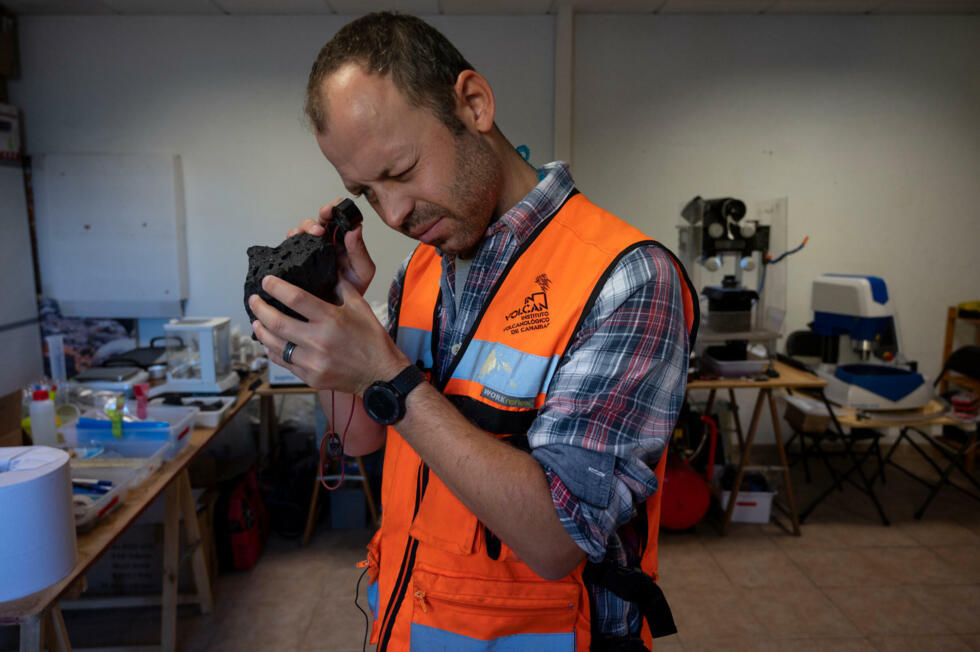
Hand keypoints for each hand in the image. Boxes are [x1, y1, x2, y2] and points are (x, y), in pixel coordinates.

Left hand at [249, 275, 407, 394]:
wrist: (380, 374)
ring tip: (256, 321)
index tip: (266, 281)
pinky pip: (284, 362)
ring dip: (261, 331)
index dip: (275, 287)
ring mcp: (312, 361)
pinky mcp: (310, 377)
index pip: (294, 298)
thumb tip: (329, 272)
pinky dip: (272, 350)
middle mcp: (318, 340)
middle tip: (253, 300)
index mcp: (331, 319)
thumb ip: (342, 288)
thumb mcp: (361, 308)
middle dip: (259, 308)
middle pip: (276, 322)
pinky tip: (269, 342)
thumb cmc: (372, 341)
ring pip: (275, 344)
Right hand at [287, 200, 374, 295]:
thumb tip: (356, 229)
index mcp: (341, 241)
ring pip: (301, 231)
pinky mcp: (296, 261)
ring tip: (312, 235)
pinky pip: (288, 248)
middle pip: (317, 221)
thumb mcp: (363, 271)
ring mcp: (309, 251)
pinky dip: (289, 242)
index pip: (337, 218)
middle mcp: (324, 243)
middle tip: (324, 221)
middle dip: (319, 216)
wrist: (339, 314)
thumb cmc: (353, 291)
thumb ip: (360, 251)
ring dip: (304, 228)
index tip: (335, 208)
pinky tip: (294, 245)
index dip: (335, 209)